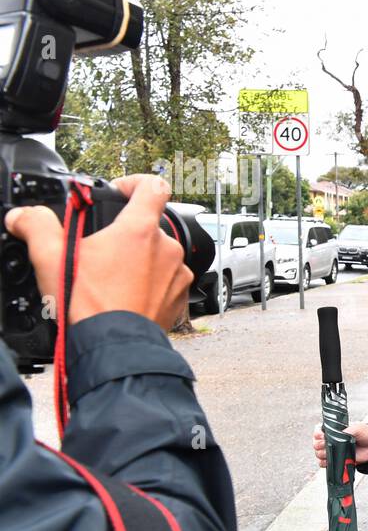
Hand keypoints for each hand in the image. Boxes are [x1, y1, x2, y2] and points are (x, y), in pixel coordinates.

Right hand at [3, 174, 189, 330]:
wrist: (114, 347)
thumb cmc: (89, 305)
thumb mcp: (50, 258)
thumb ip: (36, 225)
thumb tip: (23, 216)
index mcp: (140, 230)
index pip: (153, 186)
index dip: (135, 182)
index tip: (121, 192)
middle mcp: (167, 249)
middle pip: (149, 226)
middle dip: (125, 234)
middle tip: (100, 251)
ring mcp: (178, 274)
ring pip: (158, 255)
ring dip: (138, 261)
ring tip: (111, 278)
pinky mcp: (180, 296)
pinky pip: (166, 281)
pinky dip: (149, 283)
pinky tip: (126, 295)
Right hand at [313, 423, 367, 466]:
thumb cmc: (366, 434)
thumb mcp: (358, 428)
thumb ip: (348, 430)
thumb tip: (341, 434)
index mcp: (333, 430)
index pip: (318, 431)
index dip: (318, 434)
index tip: (322, 436)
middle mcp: (330, 440)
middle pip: (316, 444)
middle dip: (319, 445)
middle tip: (327, 445)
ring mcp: (332, 451)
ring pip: (318, 454)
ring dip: (323, 455)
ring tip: (332, 453)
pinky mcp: (336, 460)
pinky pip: (323, 464)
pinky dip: (325, 463)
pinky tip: (331, 460)